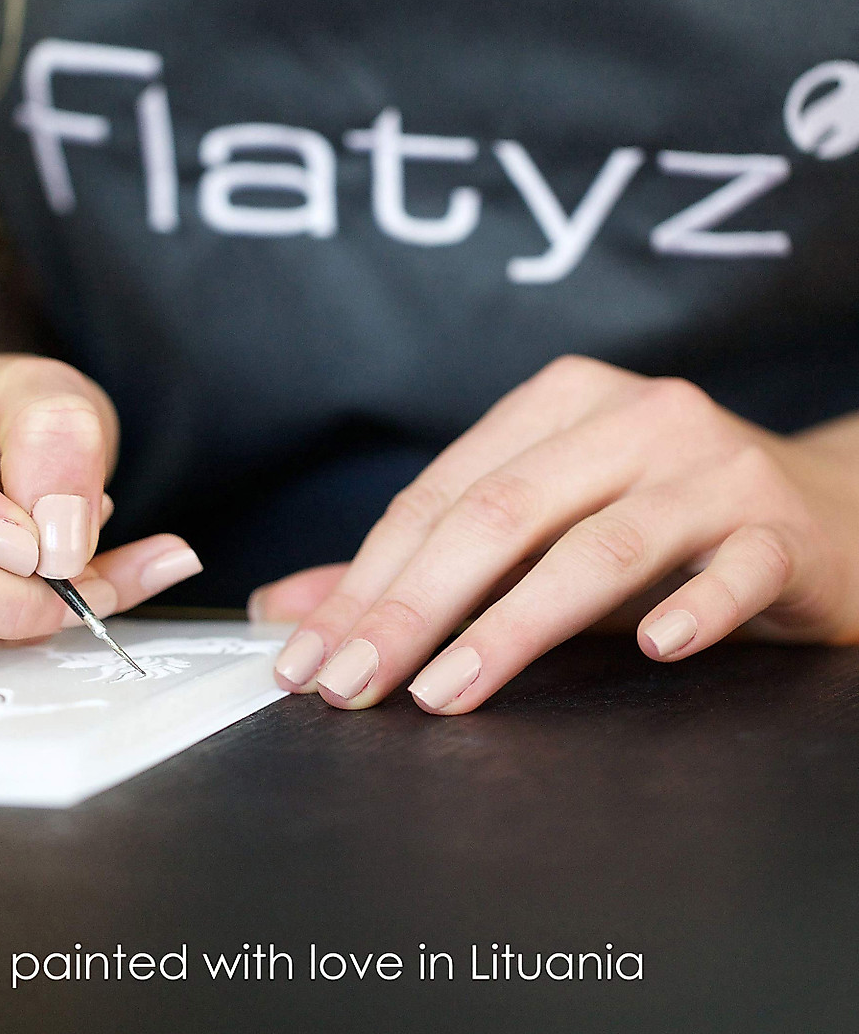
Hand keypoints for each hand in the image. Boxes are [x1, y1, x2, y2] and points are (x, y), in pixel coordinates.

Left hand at [255, 355, 858, 713]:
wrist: (825, 514)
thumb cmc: (660, 528)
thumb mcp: (537, 537)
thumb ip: (418, 570)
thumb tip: (290, 610)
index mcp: (557, 404)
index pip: (438, 497)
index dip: (365, 581)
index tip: (309, 658)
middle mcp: (630, 418)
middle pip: (499, 515)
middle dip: (411, 609)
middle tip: (352, 687)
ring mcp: (711, 470)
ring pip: (597, 546)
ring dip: (514, 625)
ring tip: (445, 691)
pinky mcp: (783, 528)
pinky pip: (733, 569)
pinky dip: (691, 607)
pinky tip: (652, 649)